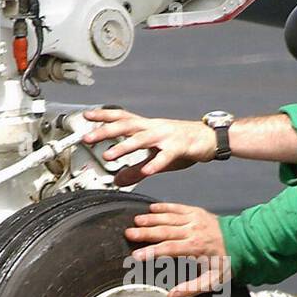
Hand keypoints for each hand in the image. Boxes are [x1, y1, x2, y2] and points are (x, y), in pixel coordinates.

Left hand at [83, 107, 217, 186]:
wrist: (210, 139)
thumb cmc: (182, 145)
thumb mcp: (156, 159)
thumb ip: (136, 169)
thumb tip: (117, 180)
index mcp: (147, 127)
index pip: (122, 117)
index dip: (104, 116)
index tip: (86, 116)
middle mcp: (154, 128)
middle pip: (126, 125)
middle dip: (106, 132)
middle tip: (88, 138)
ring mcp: (167, 136)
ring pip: (142, 139)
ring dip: (124, 147)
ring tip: (109, 156)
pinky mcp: (180, 147)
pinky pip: (166, 156)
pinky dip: (156, 163)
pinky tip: (147, 171)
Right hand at [124, 202, 231, 296]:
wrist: (242, 242)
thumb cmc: (227, 262)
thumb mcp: (212, 281)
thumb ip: (191, 289)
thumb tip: (171, 296)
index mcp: (195, 248)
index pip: (168, 249)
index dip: (151, 252)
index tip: (136, 256)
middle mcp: (193, 231)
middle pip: (164, 231)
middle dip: (145, 232)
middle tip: (129, 233)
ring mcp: (194, 220)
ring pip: (168, 217)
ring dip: (151, 218)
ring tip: (136, 221)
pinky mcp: (196, 212)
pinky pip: (178, 207)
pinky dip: (164, 207)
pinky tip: (152, 208)